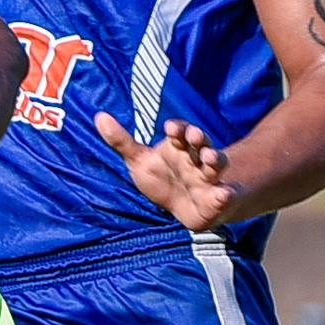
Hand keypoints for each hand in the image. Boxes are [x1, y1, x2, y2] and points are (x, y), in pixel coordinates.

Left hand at [94, 112, 244, 230]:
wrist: (185, 208)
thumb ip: (121, 141)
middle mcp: (196, 159)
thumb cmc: (162, 179)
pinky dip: (225, 194)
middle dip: (198, 138)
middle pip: (200, 143)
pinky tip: (224, 194)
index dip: (178, 129)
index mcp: (178, 147)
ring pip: (216, 164)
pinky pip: (224, 195)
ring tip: (210, 157)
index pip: (180, 132)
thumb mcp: (139, 161)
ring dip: (215, 159)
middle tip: (195, 135)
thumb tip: (99, 116)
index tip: (170, 128)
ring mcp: (209, 178)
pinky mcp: (218, 198)